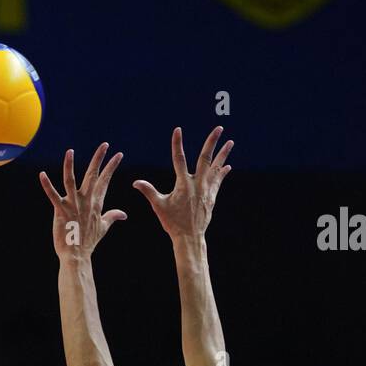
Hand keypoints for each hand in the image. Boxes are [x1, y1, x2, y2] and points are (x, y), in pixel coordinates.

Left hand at [39, 143, 126, 261]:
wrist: (77, 256)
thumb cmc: (88, 242)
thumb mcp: (103, 228)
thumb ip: (112, 217)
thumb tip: (124, 214)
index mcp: (96, 203)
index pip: (105, 180)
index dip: (111, 166)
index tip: (118, 154)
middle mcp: (86, 200)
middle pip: (93, 175)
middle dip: (99, 159)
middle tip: (105, 145)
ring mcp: (73, 204)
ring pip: (71, 180)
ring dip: (69, 165)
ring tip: (70, 151)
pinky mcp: (60, 210)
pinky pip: (52, 195)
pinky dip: (47, 185)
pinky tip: (42, 174)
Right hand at [134, 126, 232, 240]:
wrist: (189, 236)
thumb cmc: (172, 222)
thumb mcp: (159, 206)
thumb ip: (148, 191)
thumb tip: (136, 182)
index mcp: (183, 184)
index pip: (179, 159)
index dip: (177, 144)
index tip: (178, 130)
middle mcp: (197, 184)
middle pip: (205, 158)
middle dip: (212, 142)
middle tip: (219, 129)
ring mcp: (206, 190)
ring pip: (216, 168)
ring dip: (223, 154)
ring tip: (230, 142)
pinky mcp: (212, 197)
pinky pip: (218, 180)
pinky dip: (222, 172)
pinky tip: (227, 165)